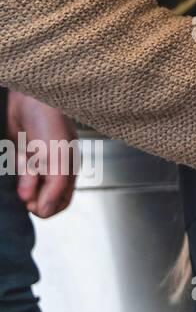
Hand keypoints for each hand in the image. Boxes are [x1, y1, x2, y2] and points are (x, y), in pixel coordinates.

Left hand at [5, 90, 77, 217]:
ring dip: (20, 181)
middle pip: (40, 198)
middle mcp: (52, 170)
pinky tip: (17, 157)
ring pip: (24, 188)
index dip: (47, 207)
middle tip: (26, 183)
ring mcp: (34, 165)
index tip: (33, 203)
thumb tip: (44, 211)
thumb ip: (54, 186)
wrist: (28, 99)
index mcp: (69, 171)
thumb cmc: (51, 122)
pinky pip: (13, 175)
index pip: (60, 202)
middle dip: (31, 195)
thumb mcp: (58, 158)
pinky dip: (11, 171)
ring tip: (24, 160)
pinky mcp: (19, 158)